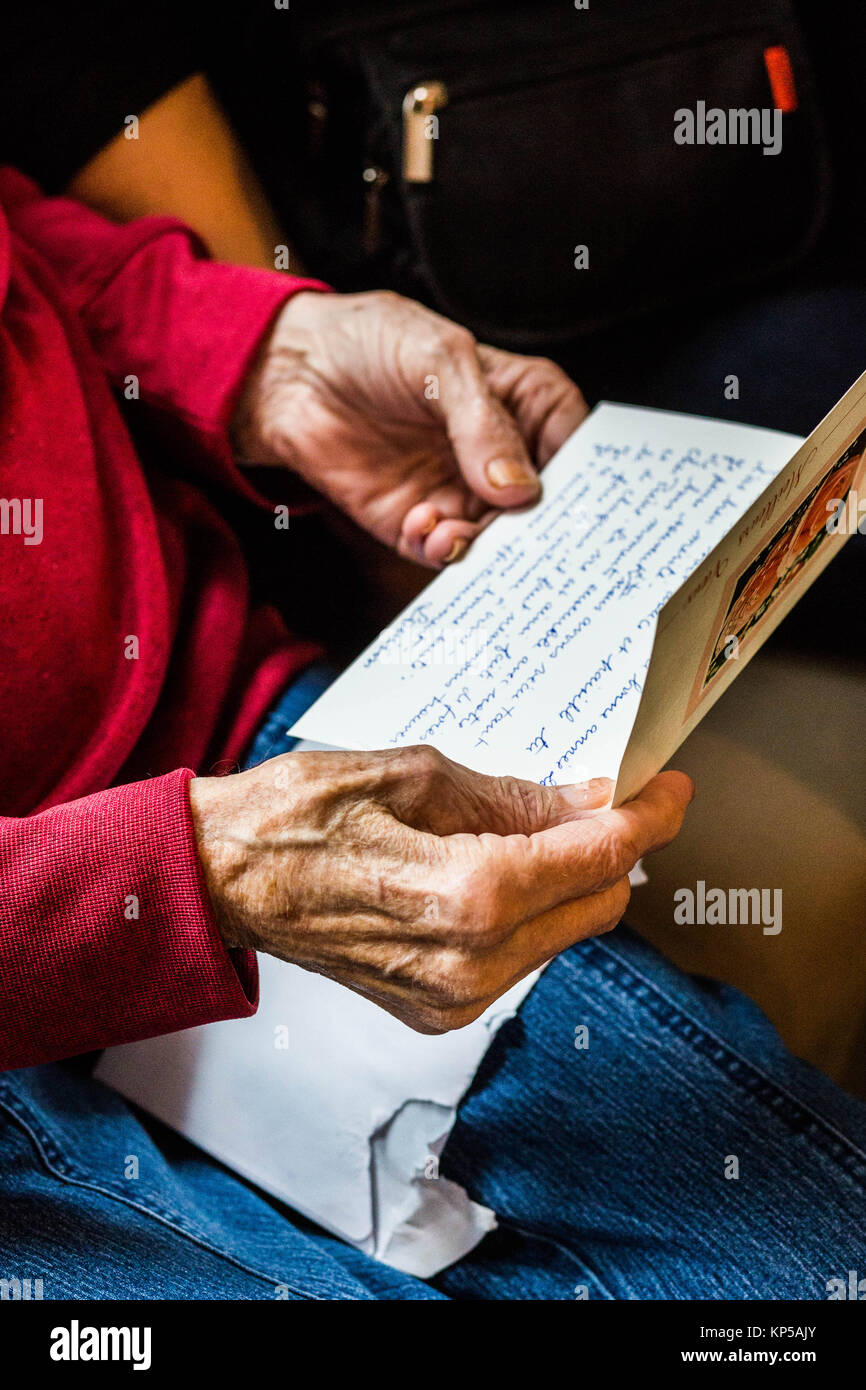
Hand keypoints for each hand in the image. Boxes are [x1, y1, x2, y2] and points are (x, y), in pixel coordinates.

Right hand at [189, 747, 692, 1033]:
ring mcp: (454, 999)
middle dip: (614, 848)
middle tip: (607, 795)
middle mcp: (472, 964)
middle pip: (596, 906)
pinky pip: (520, 958)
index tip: (670, 788)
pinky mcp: (437, 1012)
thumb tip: (588, 801)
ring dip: (573, 880)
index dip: (648, 817)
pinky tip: (506, 867)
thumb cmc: (298, 814)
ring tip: (546, 825)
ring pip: (563, 935)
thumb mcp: (417, 776)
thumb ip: (516, 799)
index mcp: (469, 896)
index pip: (598, 858)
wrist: (222, 879)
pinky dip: (532, 911)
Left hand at [232, 290, 586, 566]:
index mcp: (521, 402)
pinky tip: (428, 528)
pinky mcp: (415, 521)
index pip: (574, 445)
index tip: (577, 498)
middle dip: (536, 525)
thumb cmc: (370, 342)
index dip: (582, 475)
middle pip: (541, 505)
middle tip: (528, 534)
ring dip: (485, 543)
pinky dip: (443, 549)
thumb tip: (517, 488)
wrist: (289, 369)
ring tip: (459, 527)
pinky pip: (444, 551)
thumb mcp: (439, 361)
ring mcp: (458, 491)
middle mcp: (496, 454)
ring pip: (496, 538)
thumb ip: (482, 423)